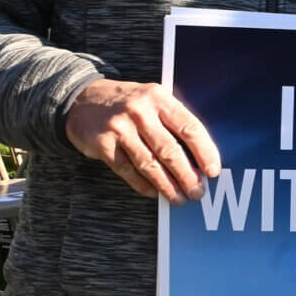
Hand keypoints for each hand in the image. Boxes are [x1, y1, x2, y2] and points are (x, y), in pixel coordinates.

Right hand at [64, 78, 220, 203]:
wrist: (82, 98)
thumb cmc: (130, 103)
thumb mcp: (154, 100)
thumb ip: (174, 122)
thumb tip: (200, 158)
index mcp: (159, 98)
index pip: (189, 127)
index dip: (204, 152)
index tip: (213, 171)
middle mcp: (140, 111)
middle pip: (170, 150)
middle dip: (187, 175)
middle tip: (198, 192)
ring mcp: (119, 128)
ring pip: (149, 164)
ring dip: (167, 185)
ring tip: (179, 198)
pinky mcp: (102, 143)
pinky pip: (127, 170)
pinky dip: (142, 184)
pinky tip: (154, 192)